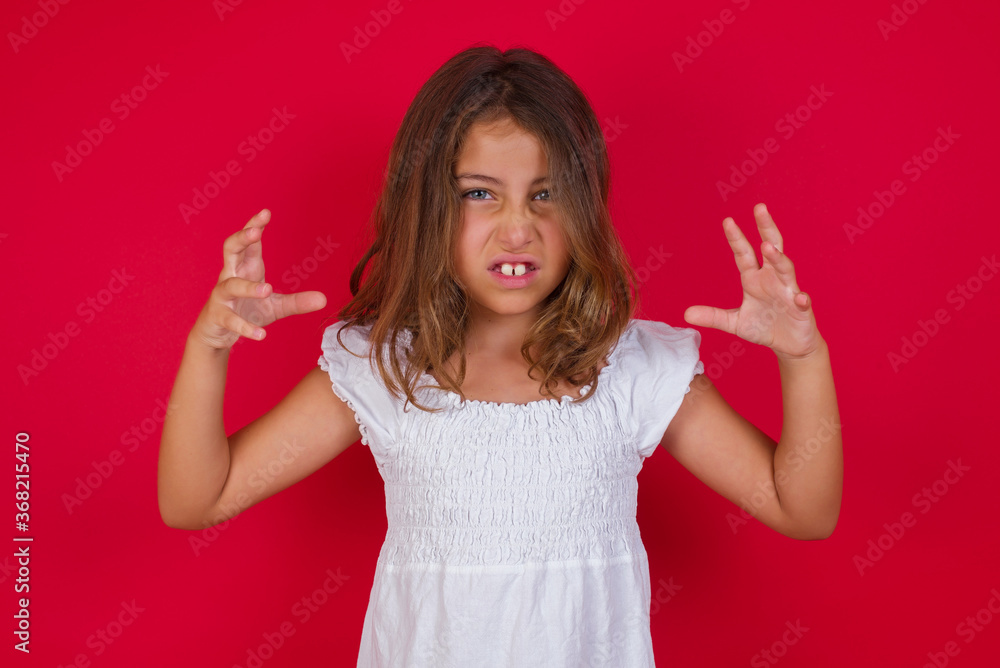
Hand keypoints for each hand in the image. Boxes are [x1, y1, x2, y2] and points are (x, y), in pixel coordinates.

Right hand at [190, 209, 327, 350]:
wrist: (216, 333)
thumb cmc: (245, 311)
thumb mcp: (274, 306)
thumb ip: (297, 302)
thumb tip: (324, 299)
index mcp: (245, 267)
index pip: (249, 242)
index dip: (254, 226)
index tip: (266, 212)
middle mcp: (230, 276)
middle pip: (230, 250)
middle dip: (241, 238)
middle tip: (255, 232)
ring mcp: (221, 296)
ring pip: (230, 285)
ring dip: (248, 287)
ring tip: (267, 290)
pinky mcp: (218, 317)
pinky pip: (231, 320)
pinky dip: (246, 327)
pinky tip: (261, 335)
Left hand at [683, 203, 822, 359]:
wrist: (790, 344)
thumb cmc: (764, 327)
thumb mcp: (735, 322)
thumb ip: (713, 316)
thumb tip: (686, 314)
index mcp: (754, 279)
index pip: (744, 254)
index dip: (736, 238)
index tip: (727, 221)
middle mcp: (772, 279)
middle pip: (770, 248)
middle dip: (766, 228)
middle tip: (759, 208)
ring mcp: (788, 291)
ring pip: (785, 269)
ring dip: (778, 258)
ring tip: (768, 248)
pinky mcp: (801, 308)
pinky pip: (802, 300)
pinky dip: (801, 298)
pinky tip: (799, 298)